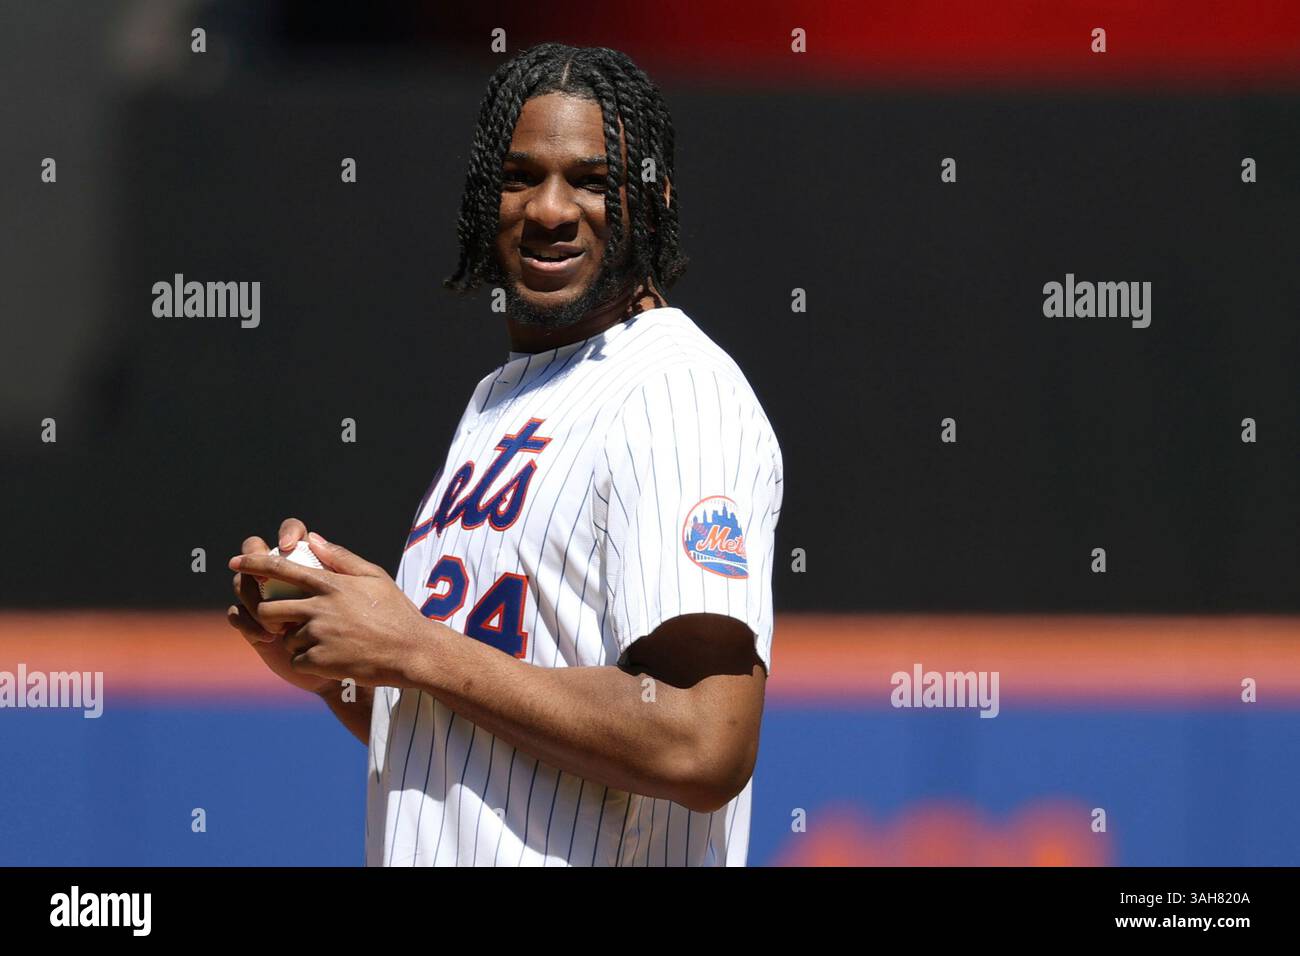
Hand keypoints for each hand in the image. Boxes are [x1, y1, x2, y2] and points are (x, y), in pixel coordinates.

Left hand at [228, 532, 427, 688]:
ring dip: (298, 641)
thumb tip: (312, 539)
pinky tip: (333, 660)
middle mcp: (320, 607)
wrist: (412, 652)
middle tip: (283, 622)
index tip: (236, 562)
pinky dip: (309, 662)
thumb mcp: (375, 576)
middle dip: (267, 616)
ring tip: (327, 643)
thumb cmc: (396, 612)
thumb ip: (340, 557)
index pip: (281, 569)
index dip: (254, 563)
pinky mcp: (320, 661)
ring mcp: (319, 635)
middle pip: (268, 608)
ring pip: (285, 637)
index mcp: (331, 584)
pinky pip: (298, 660)